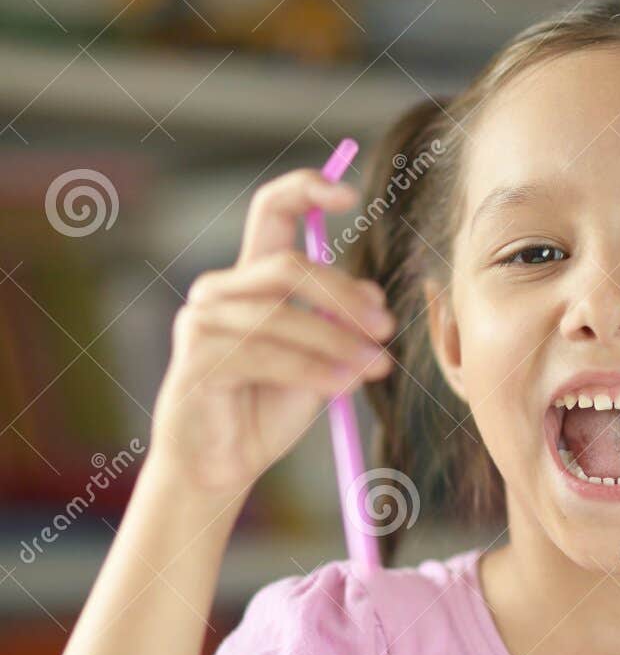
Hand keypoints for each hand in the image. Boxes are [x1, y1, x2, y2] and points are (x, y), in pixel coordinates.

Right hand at [148, 169, 394, 496]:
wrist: (221, 465)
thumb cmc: (266, 409)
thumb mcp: (318, 358)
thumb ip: (338, 322)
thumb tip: (373, 293)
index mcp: (249, 278)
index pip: (272, 210)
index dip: (308, 189)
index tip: (352, 194)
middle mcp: (219, 290)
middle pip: (289, 265)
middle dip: (345, 294)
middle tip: (386, 327)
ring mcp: (201, 321)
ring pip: (283, 314)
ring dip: (338, 342)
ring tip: (376, 368)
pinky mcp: (197, 358)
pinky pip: (267, 354)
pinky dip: (313, 369)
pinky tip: (342, 386)